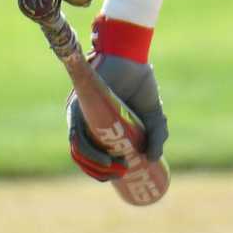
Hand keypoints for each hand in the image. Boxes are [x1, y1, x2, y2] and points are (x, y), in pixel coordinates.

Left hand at [67, 53, 166, 178]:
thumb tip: (153, 160)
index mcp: (101, 125)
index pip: (98, 154)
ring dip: (95, 165)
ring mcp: (80, 114)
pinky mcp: (77, 106)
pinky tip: (106, 158)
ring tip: (116, 169)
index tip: (126, 176)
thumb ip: (156, 136)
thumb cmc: (139, 82)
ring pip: (79, 148)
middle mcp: (86, 122)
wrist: (131, 57)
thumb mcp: (153, 115)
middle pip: (85, 155)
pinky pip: (76, 133)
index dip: (107, 170)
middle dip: (101, 171)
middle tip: (122, 174)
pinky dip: (89, 151)